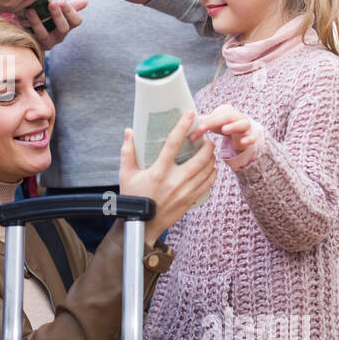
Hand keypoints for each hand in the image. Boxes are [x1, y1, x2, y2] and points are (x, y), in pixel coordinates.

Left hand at [23, 0, 87, 50]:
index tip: (62, 1)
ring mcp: (46, 42)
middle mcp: (59, 36)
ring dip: (37, 22)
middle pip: (63, 28)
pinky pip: (29, 38)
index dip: (71, 12)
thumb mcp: (59, 11)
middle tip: (52, 3)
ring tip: (30, 11)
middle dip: (58, 16)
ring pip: (44, 35)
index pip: (76, 21)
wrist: (31, 35)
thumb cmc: (48, 18)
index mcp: (68, 25)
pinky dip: (23, 28)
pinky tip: (17, 19)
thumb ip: (70, 6)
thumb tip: (85, 1)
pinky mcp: (33, 45)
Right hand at [118, 111, 216, 242]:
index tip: (190, 114)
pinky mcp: (190, 200)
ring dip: (211, 158)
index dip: (183, 126)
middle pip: (200, 158)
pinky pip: (208, 184)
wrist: (142, 224)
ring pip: (207, 171)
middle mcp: (174, 180)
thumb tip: (129, 131)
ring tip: (209, 151)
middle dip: (207, 145)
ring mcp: (185, 192)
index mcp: (158, 171)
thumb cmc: (133, 197)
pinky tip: (210, 168)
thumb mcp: (126, 174)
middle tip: (206, 137)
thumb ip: (128, 151)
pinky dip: (212, 174)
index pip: (173, 144)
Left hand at [189, 103, 254, 154]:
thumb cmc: (222, 125)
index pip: (212, 115)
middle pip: (225, 117)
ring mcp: (245, 125)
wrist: (241, 132)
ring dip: (233, 126)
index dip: (202, 123)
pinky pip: (251, 137)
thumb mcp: (211, 124)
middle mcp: (236, 115)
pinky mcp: (251, 136)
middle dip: (213, 122)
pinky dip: (249, 139)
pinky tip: (243, 142)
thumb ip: (199, 123)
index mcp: (224, 111)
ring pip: (241, 123)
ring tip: (225, 129)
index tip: (191, 134)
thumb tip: (181, 123)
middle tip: (202, 128)